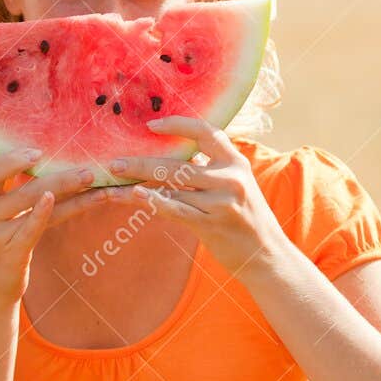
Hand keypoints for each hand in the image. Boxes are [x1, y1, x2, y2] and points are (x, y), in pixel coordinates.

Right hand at [0, 148, 102, 305]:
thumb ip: (20, 191)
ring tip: (92, 182)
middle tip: (89, 169)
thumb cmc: (3, 242)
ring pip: (35, 206)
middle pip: (24, 189)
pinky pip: (31, 229)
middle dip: (60, 176)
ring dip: (69, 192)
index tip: (40, 152)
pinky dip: (44, 212)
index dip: (14, 159)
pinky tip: (56, 200)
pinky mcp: (9, 253)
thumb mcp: (2, 214)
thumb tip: (57, 161)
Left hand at [102, 116, 289, 279]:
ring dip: (138, 185)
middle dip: (142, 163)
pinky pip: (176, 209)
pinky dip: (154, 202)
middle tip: (115, 163)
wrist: (267, 255)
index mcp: (236, 162)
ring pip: (171, 187)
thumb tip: (173, 156)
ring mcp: (221, 201)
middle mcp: (230, 178)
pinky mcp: (212, 224)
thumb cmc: (245, 218)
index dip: (177, 125)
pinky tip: (136, 195)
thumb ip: (211, 169)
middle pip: (177, 164)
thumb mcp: (236, 186)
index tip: (151, 125)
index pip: (206, 132)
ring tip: (114, 183)